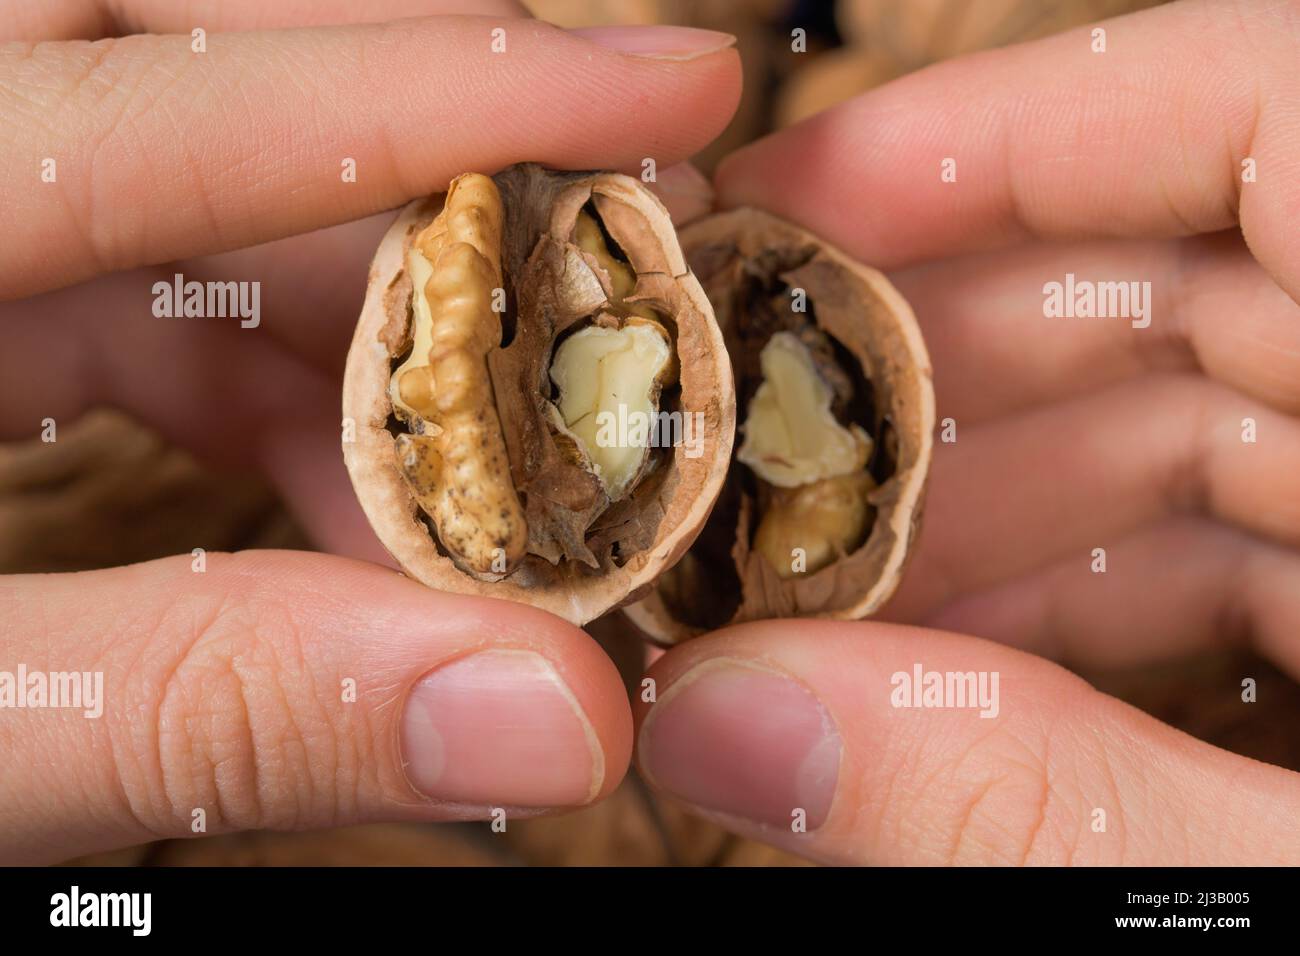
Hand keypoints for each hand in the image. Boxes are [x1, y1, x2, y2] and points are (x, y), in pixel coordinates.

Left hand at [0, 0, 738, 864]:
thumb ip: (208, 706)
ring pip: (215, 175)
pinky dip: (293, 384)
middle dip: (439, 187)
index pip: (168, 100)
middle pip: (208, 56)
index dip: (447, 89)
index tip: (677, 83)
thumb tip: (544, 711)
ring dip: (380, 327)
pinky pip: (166, 271)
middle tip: (608, 300)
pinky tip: (365, 499)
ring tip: (497, 470)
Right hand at [633, 0, 1299, 864]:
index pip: (1265, 107)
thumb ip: (1029, 806)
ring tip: (808, 591)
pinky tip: (948, 664)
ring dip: (981, 496)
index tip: (801, 202)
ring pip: (1195, 412)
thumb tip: (724, 723)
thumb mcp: (1291, 889)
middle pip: (1188, 265)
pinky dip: (1089, 586)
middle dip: (936, 362)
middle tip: (743, 452)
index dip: (1012, 128)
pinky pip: (1245, 529)